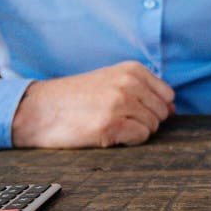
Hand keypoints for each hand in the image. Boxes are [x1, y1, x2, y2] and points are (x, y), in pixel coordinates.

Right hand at [12, 61, 175, 148]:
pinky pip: (140, 137)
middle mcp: (130, 83)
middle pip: (161, 113)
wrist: (38, 109)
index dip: (154, 108)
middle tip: (117, 119)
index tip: (133, 111)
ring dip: (134, 131)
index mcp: (132, 69)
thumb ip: (142, 89)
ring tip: (109, 124)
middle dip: (144, 121)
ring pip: (152, 127)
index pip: (167, 95)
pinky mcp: (111, 125)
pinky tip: (108, 134)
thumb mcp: (110, 80)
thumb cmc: (74, 97)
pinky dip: (128, 141)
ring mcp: (121, 103)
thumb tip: (172, 108)